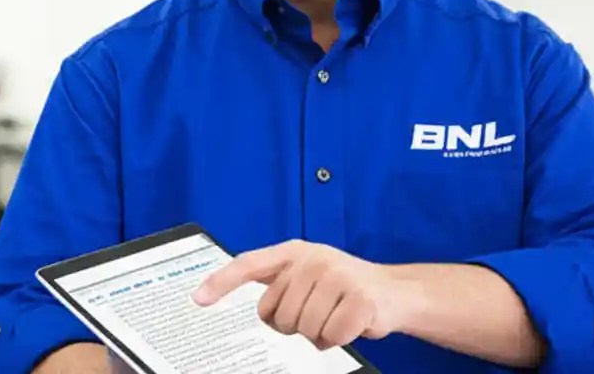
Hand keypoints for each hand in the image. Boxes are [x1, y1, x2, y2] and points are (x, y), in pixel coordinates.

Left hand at [192, 240, 418, 350]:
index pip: (248, 264)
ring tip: (334, 317)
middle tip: (316, 314)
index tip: (199, 299)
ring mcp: (337, 277)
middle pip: (277, 315)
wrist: (394, 291)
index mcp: (294, 252)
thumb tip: (233, 293)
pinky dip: (338, 339)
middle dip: (294, 325)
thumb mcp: (308, 274)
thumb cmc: (342, 285)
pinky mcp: (359, 299)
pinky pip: (330, 336)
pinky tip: (349, 324)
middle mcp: (313, 260)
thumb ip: (277, 282)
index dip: (222, 282)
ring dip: (318, 334)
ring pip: (303, 329)